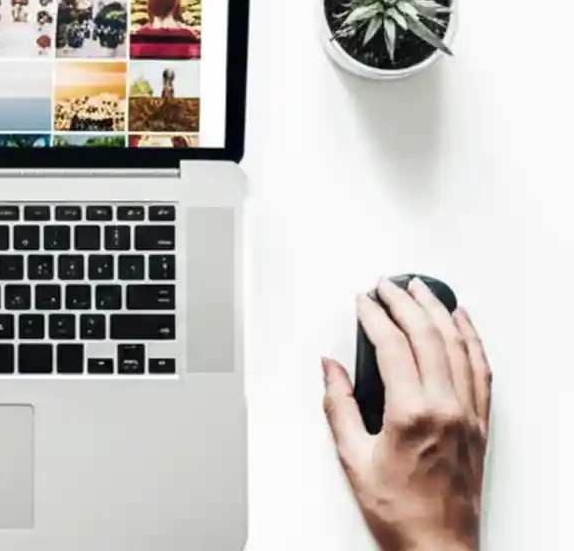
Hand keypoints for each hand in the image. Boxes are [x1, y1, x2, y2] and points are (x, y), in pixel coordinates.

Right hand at [322, 278, 491, 550]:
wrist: (438, 544)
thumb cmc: (398, 510)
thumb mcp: (352, 457)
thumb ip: (338, 406)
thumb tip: (330, 368)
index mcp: (412, 414)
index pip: (393, 347)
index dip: (375, 317)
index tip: (363, 301)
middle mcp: (446, 408)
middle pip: (428, 336)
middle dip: (405, 302)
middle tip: (387, 285)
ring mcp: (468, 414)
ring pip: (459, 345)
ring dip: (439, 311)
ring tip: (422, 290)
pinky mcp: (480, 422)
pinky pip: (481, 368)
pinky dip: (473, 338)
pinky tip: (463, 322)